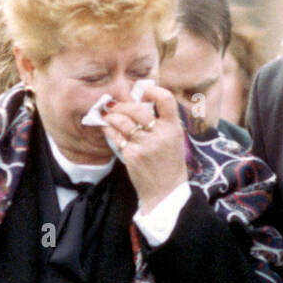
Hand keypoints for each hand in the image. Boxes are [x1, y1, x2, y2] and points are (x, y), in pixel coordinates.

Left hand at [101, 84, 187, 212]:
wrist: (166, 191)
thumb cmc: (168, 163)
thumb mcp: (173, 139)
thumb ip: (161, 122)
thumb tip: (138, 102)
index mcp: (173, 128)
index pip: (166, 99)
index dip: (152, 91)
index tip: (142, 94)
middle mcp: (160, 135)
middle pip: (137, 109)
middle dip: (123, 105)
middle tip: (116, 107)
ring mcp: (145, 145)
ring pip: (122, 122)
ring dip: (112, 117)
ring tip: (109, 117)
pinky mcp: (132, 155)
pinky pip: (115, 137)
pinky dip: (109, 131)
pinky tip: (109, 130)